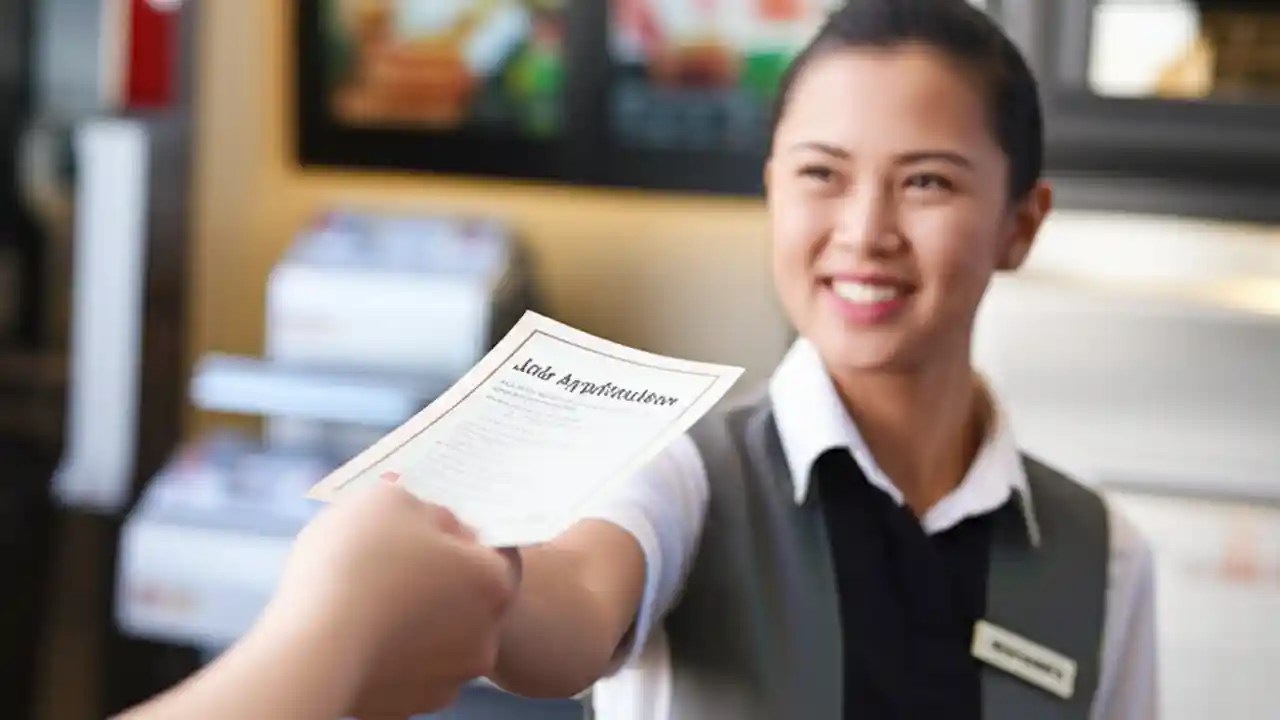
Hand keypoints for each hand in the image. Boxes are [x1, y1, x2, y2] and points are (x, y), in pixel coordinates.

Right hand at [266, 481, 518, 717]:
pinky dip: (388, 653)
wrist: (311, 649)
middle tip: (390, 559)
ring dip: (413, 618)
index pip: (491, 548)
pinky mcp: (411, 707)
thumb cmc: (357, 562)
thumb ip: (422, 506)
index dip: (457, 532)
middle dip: (435, 576)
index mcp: (494, 581)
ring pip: (436, 636)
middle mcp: (486, 637)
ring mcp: (450, 678)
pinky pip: (405, 669)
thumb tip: (431, 518)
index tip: (425, 525)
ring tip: (366, 598)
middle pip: (465, 595)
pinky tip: (357, 634)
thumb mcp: (391, 499)